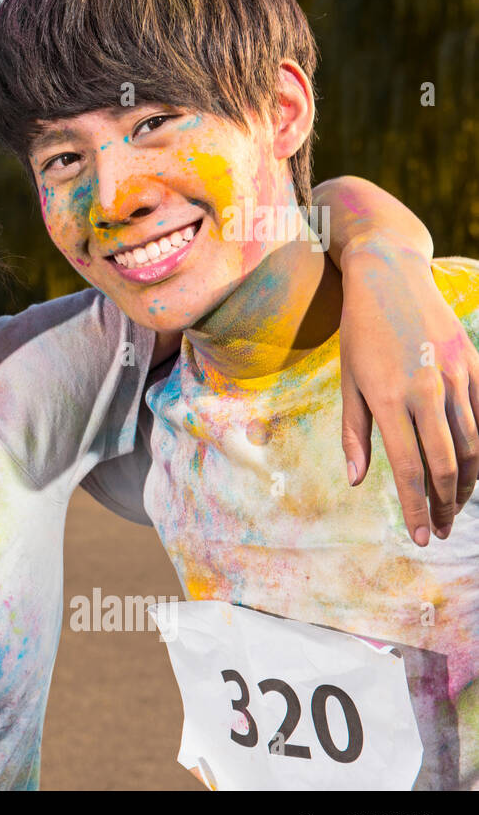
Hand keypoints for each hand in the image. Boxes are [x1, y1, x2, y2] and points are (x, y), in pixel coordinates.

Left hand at [339, 246, 478, 544]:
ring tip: (454, 505)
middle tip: (442, 529)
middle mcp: (428, 391)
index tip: (422, 537)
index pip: (409, 468)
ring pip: (473, 444)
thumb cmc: (360, 334)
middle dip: (445, 504)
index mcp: (390, 399)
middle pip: (446, 464)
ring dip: (466, 482)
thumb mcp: (347, 382)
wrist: (389, 277)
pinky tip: (473, 468)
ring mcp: (458, 376)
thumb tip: (356, 481)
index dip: (417, 507)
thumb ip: (354, 434)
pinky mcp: (476, 364)